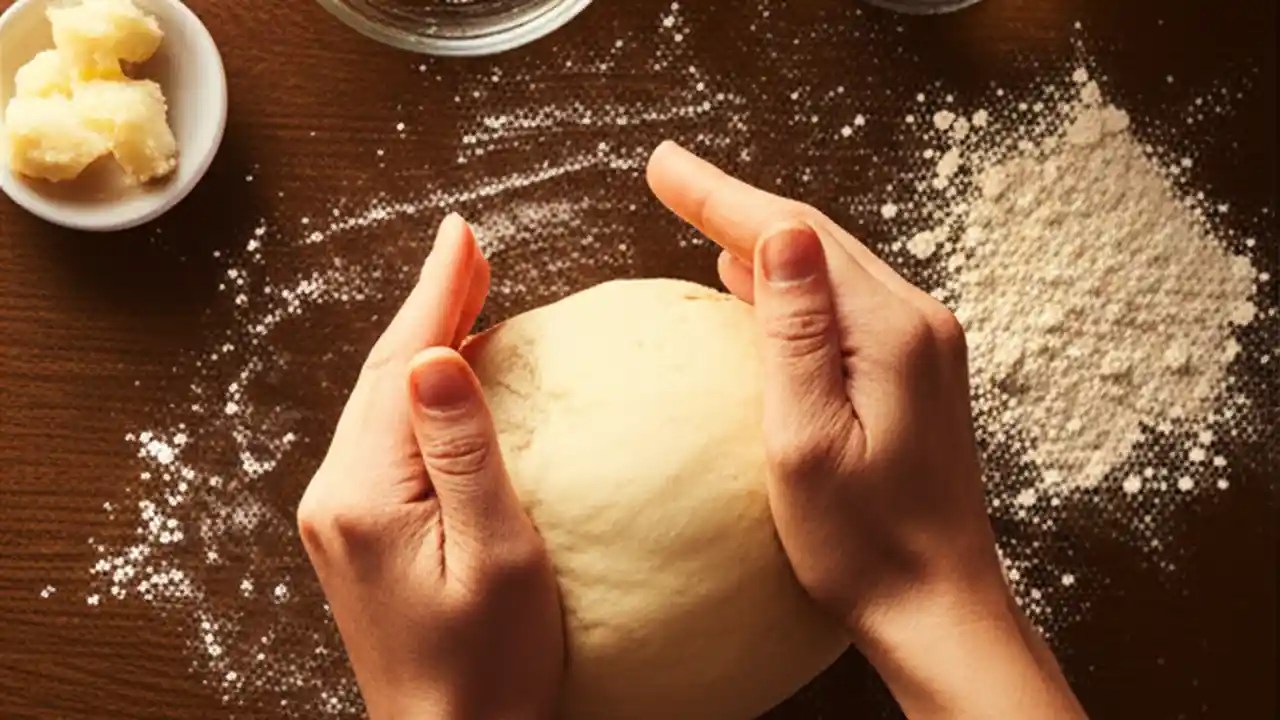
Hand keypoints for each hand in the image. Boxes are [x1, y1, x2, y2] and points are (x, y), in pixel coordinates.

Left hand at [297, 214, 562, 719]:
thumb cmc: (490, 668)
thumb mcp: (498, 555)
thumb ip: (464, 451)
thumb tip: (440, 357)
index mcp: (365, 495)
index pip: (403, 368)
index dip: (437, 294)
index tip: (463, 234)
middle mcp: (336, 498)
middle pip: (384, 376)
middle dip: (429, 306)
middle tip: (470, 248)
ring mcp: (341, 518)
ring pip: (382, 404)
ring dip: (424, 345)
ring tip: (465, 294)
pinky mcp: (359, 535)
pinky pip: (387, 440)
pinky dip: (420, 394)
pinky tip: (448, 379)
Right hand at [647, 143, 1083, 718]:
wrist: (937, 604)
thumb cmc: (863, 543)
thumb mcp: (806, 441)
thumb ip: (793, 335)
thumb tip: (779, 237)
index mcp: (891, 332)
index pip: (795, 235)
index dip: (721, 197)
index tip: (664, 167)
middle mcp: (919, 323)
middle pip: (816, 237)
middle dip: (737, 203)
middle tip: (670, 175)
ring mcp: (923, 345)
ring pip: (830, 265)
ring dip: (764, 236)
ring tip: (701, 211)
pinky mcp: (916, 371)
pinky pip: (845, 304)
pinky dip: (793, 282)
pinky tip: (756, 280)